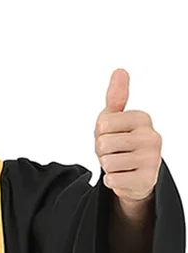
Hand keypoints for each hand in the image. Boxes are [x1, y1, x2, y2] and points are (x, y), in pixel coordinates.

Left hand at [95, 69, 162, 214]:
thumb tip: (120, 71)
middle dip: (102, 152)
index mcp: (142, 118)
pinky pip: (112, 180)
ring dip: (107, 167)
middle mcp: (152, 136)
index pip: (102, 124)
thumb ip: (116, 97)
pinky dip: (111, 181)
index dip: (99, 134)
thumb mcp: (115, 119)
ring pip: (107, 163)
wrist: (134, 176)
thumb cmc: (121, 143)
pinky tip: (123, 177)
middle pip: (103, 144)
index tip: (111, 136)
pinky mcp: (146, 179)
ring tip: (119, 164)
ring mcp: (152, 158)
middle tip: (114, 153)